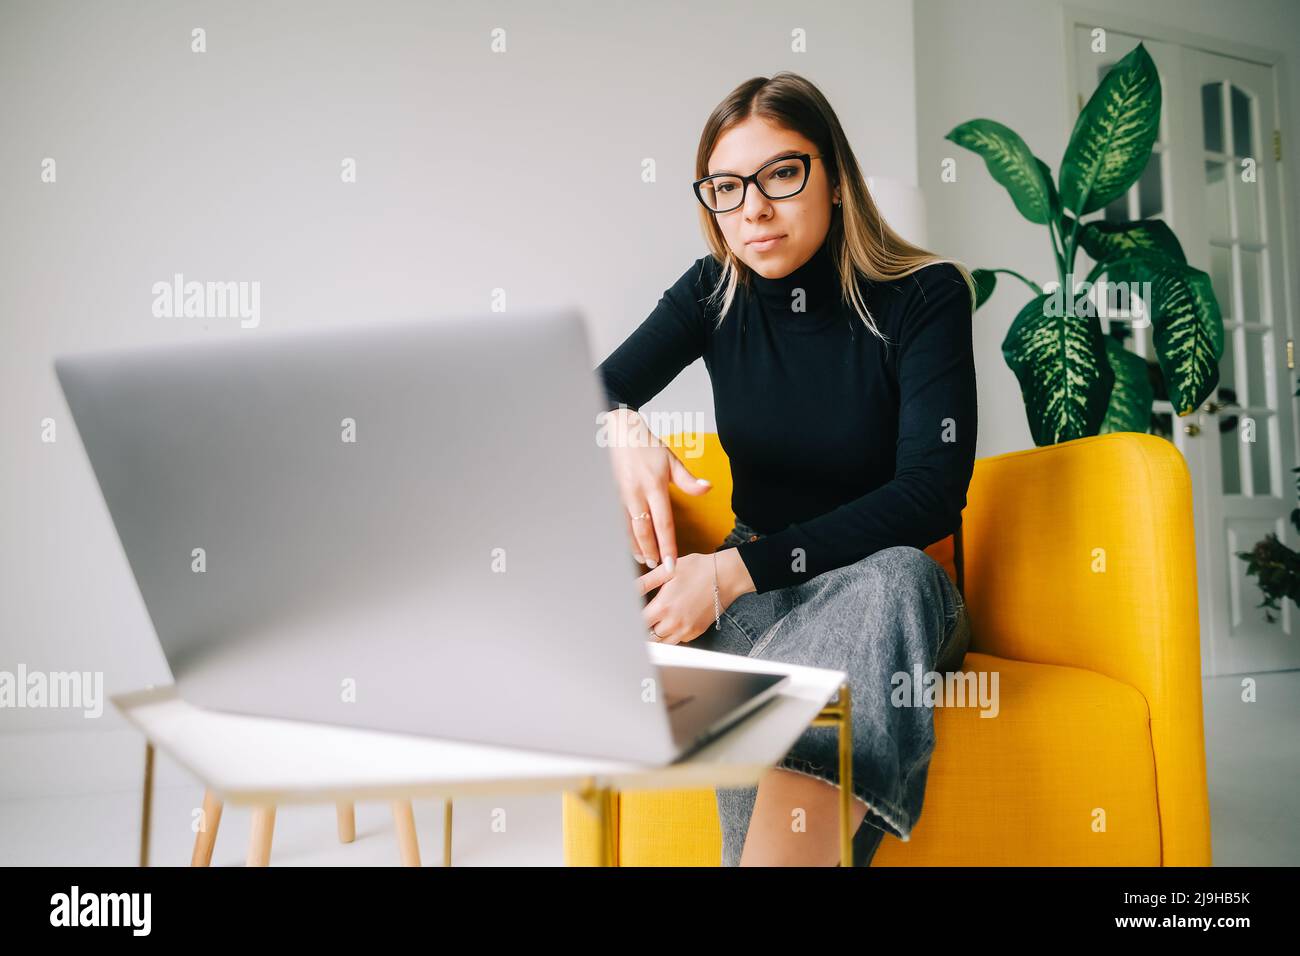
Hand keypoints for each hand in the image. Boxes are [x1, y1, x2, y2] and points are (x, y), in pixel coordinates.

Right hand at [600, 407, 711, 570]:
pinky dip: (626, 536)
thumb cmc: (648, 446)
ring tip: (646, 561)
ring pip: (629, 529)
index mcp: (654, 486)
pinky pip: (620, 522)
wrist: (620, 432)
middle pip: (644, 531)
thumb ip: (688, 480)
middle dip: (652, 552)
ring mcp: (622, 496)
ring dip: (637, 547)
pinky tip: (632, 545)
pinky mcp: (613, 496)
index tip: (672, 564)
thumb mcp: (671, 459)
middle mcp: (636, 494)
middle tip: (660, 568)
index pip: (663, 524)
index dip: (667, 546)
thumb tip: (708, 488)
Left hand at [637, 548, 754, 644]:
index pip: (639, 624)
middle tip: (643, 620)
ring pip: (663, 643)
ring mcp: (686, 630)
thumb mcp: (668, 570)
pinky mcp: (696, 632)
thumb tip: (627, 589)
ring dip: (657, 635)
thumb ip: (645, 582)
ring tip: (656, 623)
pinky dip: (672, 635)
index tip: (630, 617)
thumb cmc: (698, 569)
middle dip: (644, 629)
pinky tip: (673, 622)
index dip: (632, 622)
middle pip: (649, 637)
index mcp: (663, 607)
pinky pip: (678, 641)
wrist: (726, 576)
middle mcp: (674, 623)